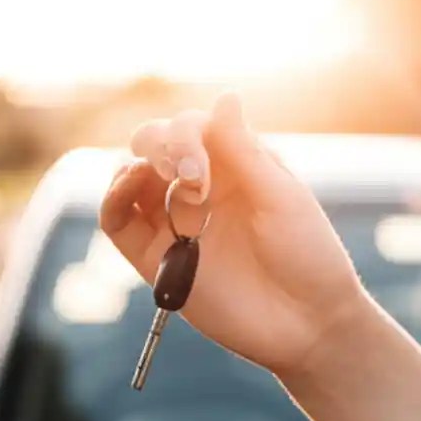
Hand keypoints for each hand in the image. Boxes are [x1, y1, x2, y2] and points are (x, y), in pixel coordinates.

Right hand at [100, 92, 368, 376]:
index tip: (201, 165)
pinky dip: (112, 200)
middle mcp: (199, 187)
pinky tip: (126, 190)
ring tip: (170, 186)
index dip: (185, 132)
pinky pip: (117, 222)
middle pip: (152, 143)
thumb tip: (224, 96)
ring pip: (129, 177)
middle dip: (161, 145)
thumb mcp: (281, 197)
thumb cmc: (308, 255)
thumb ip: (243, 151)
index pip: (189, 125)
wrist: (308, 324)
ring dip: (136, 168)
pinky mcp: (156, 260)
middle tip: (188, 174)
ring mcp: (175, 222)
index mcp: (233, 164)